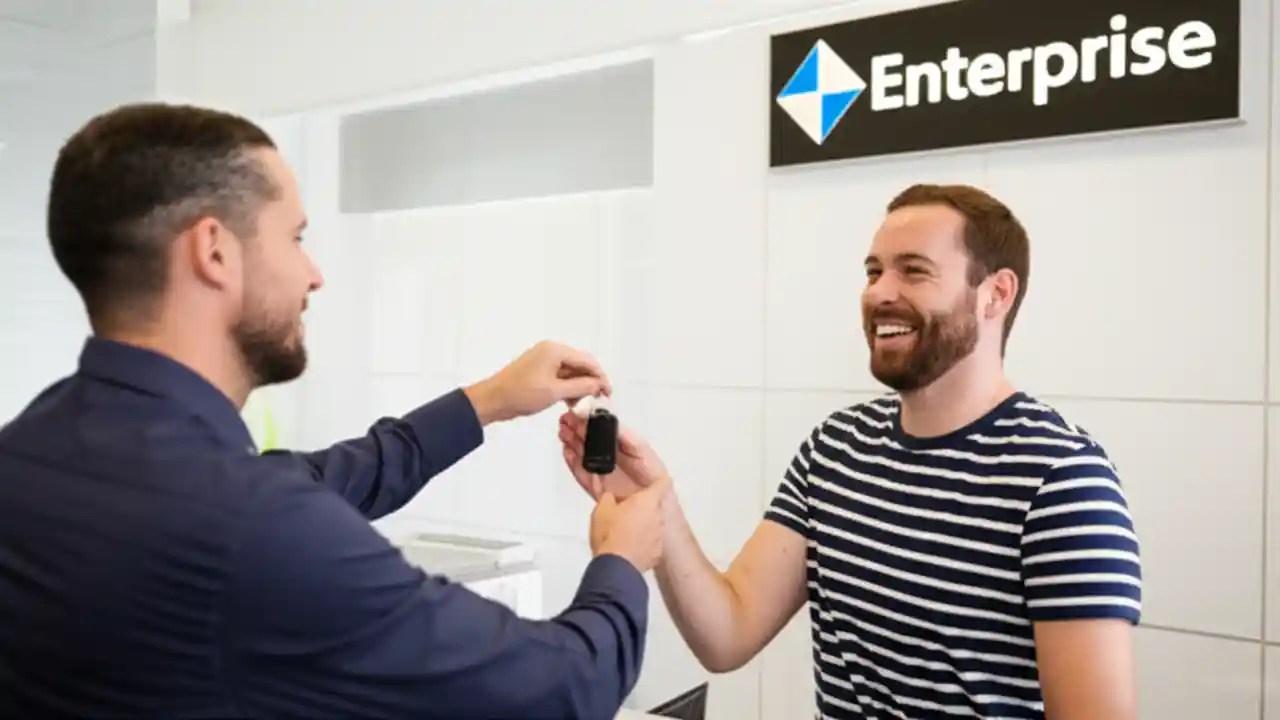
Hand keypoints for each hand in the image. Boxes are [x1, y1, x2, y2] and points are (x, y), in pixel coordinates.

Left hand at [465, 341, 610, 425]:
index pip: (587, 361)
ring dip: (578, 387)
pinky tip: (570, 401)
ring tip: (582, 404)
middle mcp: (550, 351)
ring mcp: (543, 361)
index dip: (600, 377)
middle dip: (589, 382)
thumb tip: (597, 384)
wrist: (492, 400)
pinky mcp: (538, 371)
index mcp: (555, 351)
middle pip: (579, 365)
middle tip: (596, 399)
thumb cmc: (518, 393)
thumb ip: (580, 387)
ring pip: (570, 372)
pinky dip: (567, 388)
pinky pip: (560, 377)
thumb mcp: (555, 392)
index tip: (607, 392)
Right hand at [559, 411, 668, 501]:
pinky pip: (579, 471)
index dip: (587, 419)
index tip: (578, 411)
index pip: (598, 428)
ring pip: (580, 452)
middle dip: (575, 428)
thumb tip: (609, 420)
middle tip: (565, 420)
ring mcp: (599, 468)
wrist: (652, 499)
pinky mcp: (594, 484)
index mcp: (618, 442)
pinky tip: (566, 450)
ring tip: (563, 432)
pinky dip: (571, 461)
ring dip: (570, 441)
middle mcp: (607, 454)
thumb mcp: (641, 447)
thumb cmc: (653, 472)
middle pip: (586, 438)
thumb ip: (624, 435)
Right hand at [589, 475, 669, 572]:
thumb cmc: (610, 535)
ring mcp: (659, 536)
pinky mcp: (657, 553)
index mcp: (646, 501)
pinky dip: (643, 543)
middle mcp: (657, 516)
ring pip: (654, 525)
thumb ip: (608, 497)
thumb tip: (610, 497)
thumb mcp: (601, 509)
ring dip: (644, 526)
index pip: (662, 484)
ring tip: (625, 532)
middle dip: (644, 507)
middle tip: (628, 511)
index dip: (660, 481)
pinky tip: (629, 547)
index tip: (659, 480)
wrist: (614, 566)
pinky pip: (651, 543)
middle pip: (655, 506)